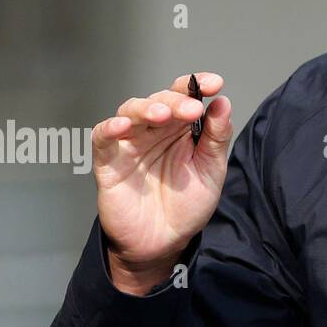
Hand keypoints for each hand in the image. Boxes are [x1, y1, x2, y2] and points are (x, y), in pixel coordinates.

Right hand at [92, 72, 232, 293]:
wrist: (163, 243)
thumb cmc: (185, 207)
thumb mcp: (211, 172)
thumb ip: (216, 139)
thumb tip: (223, 104)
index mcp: (181, 130)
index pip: (186, 97)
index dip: (197, 85)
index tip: (214, 83)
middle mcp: (155, 131)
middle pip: (161, 101)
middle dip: (177, 101)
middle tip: (193, 110)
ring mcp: (131, 144)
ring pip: (132, 111)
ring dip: (146, 107)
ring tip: (163, 114)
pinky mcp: (108, 161)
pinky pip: (103, 137)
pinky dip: (110, 127)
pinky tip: (124, 126)